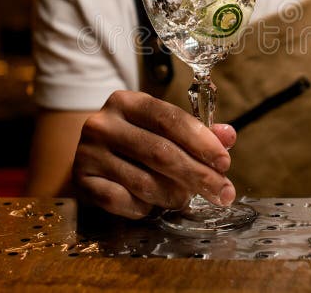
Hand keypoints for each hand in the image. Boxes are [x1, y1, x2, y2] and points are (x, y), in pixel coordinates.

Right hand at [72, 90, 236, 218]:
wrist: (91, 160)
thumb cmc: (137, 142)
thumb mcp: (164, 129)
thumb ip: (197, 132)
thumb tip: (228, 136)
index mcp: (127, 102)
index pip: (170, 119)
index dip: (201, 142)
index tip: (224, 163)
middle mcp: (103, 124)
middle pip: (161, 152)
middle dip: (198, 175)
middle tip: (223, 192)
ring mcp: (88, 153)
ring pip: (145, 182)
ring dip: (174, 196)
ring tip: (185, 198)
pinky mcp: (82, 182)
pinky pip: (123, 202)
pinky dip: (144, 208)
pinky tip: (152, 205)